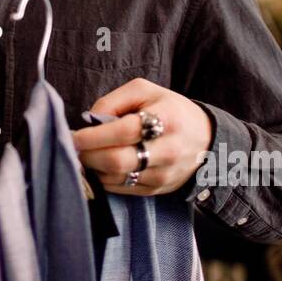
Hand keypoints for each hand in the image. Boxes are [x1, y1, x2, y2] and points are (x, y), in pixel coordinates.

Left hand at [72, 78, 212, 196]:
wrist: (206, 138)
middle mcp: (168, 150)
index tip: (76, 135)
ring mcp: (163, 174)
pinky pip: (121, 189)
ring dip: (93, 168)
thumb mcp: (144, 91)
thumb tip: (88, 122)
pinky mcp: (157, 190)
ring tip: (86, 154)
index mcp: (166, 119)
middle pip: (117, 161)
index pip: (124, 131)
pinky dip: (104, 178)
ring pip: (116, 178)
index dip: (94, 135)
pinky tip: (99, 166)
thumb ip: (112, 101)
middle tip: (75, 147)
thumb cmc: (169, 109)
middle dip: (88, 155)